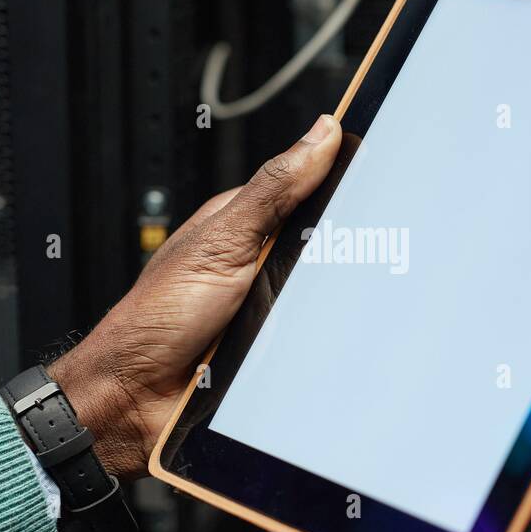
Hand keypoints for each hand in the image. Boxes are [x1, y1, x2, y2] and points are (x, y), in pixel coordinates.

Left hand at [47, 114, 342, 480]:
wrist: (140, 399)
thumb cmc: (158, 318)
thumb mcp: (222, 241)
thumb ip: (273, 190)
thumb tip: (321, 133)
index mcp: (248, 224)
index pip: (314, 188)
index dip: (350, 180)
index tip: (390, 170)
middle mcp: (263, 262)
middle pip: (333, 244)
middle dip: (354, 249)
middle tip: (373, 248)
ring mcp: (276, 306)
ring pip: (334, 293)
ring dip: (343, 299)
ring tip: (347, 300)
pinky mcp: (283, 347)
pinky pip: (325, 337)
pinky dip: (332, 338)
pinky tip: (338, 337)